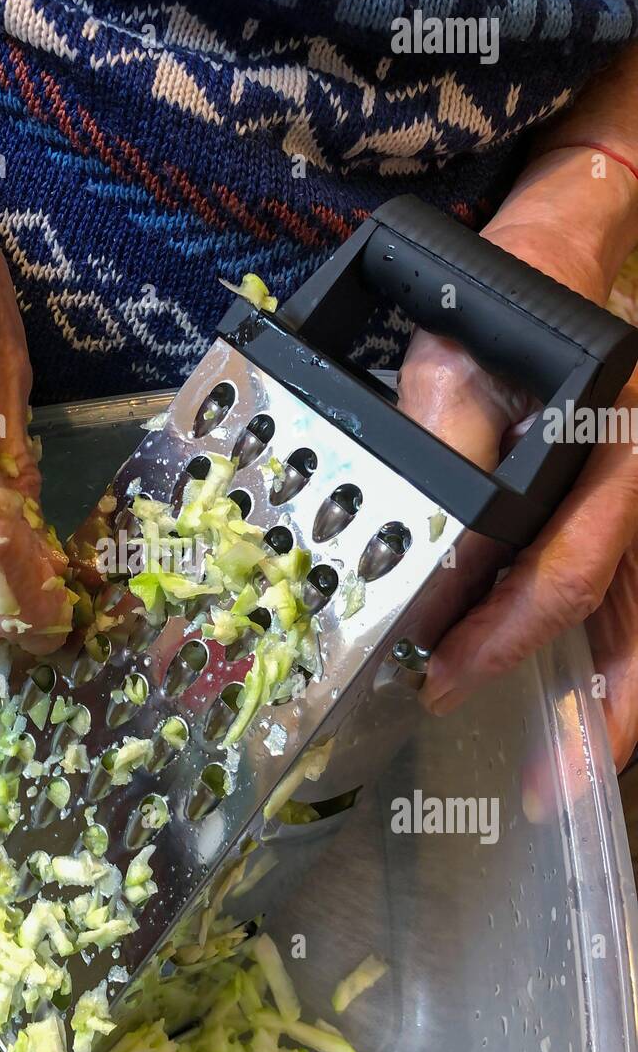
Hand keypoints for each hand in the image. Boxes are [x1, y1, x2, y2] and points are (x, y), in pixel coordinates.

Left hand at [397, 147, 637, 773]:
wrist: (564, 265)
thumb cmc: (508, 305)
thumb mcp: (461, 346)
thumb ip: (445, 420)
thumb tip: (434, 513)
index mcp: (612, 446)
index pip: (571, 567)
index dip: (508, 634)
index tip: (441, 677)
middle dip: (599, 712)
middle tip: (550, 786)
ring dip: (615, 705)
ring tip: (573, 777)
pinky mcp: (627, 521)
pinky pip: (631, 606)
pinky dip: (611, 666)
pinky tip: (581, 713)